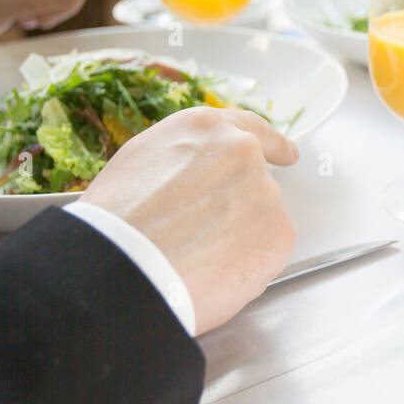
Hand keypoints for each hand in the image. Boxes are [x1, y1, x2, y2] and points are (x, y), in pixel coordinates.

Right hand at [81, 107, 299, 334]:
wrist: (121, 267)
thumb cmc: (116, 222)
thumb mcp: (141, 162)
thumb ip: (186, 161)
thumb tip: (200, 178)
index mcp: (207, 129)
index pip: (252, 130)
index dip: (271, 145)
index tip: (286, 154)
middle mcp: (243, 151)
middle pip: (255, 184)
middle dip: (238, 211)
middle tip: (207, 238)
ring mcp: (265, 192)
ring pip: (260, 223)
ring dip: (238, 242)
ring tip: (194, 259)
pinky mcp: (278, 233)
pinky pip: (267, 256)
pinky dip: (246, 270)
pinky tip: (211, 275)